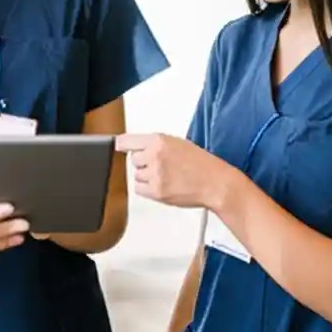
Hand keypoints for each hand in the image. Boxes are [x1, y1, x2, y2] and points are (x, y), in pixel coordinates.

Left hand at [115, 133, 235, 209]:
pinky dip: (148, 189)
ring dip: (147, 176)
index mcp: (159, 140)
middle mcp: (155, 155)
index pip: (127, 141)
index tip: (116, 146)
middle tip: (161, 166)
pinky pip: (140, 190)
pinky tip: (163, 185)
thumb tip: (137, 148)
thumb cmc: (202, 164)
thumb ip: (156, 145)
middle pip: (133, 160)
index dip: (121, 144)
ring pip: (136, 176)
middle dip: (143, 163)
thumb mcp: (178, 144)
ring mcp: (155, 174)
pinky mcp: (156, 191)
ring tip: (166, 176)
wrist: (216, 183)